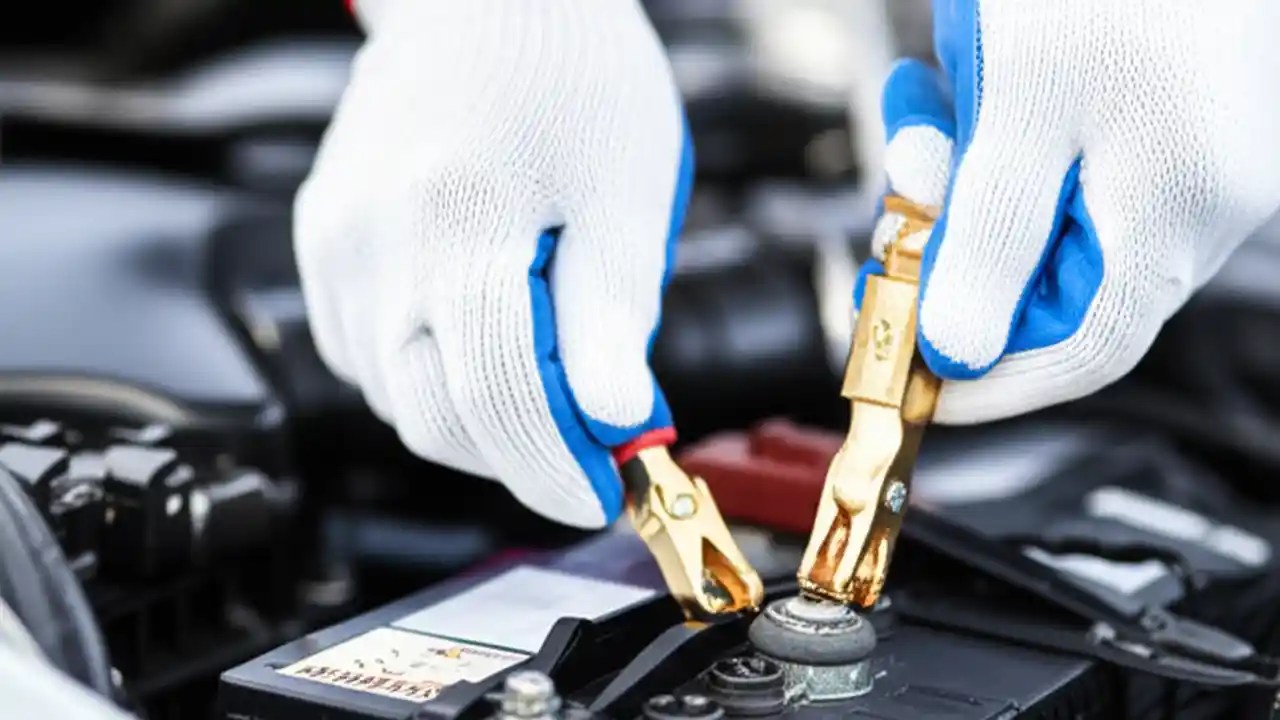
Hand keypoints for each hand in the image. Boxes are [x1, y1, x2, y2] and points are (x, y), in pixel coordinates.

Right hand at [296, 0, 690, 526]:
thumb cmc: (568, 75)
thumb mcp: (624, 194)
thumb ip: (611, 316)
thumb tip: (615, 422)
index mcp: (463, 223)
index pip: (500, 399)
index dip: (553, 468)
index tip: (596, 493)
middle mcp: (377, 242)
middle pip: (431, 414)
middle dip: (512, 452)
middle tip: (577, 444)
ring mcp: (336, 242)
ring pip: (392, 393)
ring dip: (466, 412)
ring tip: (534, 366)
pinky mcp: (320, 238)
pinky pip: (361, 350)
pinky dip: (421, 369)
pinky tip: (469, 331)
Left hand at [867, 0, 1279, 422]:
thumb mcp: (1023, 112)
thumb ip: (990, 242)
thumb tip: (956, 348)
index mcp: (1177, 215)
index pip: (1081, 351)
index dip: (987, 378)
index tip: (909, 373)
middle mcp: (1197, 198)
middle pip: (1050, 279)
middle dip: (954, 246)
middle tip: (897, 195)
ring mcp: (1181, 152)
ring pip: (1043, 215)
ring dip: (962, 180)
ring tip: (920, 106)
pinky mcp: (1152, 112)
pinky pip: (1057, 159)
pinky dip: (992, 139)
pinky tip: (956, 85)